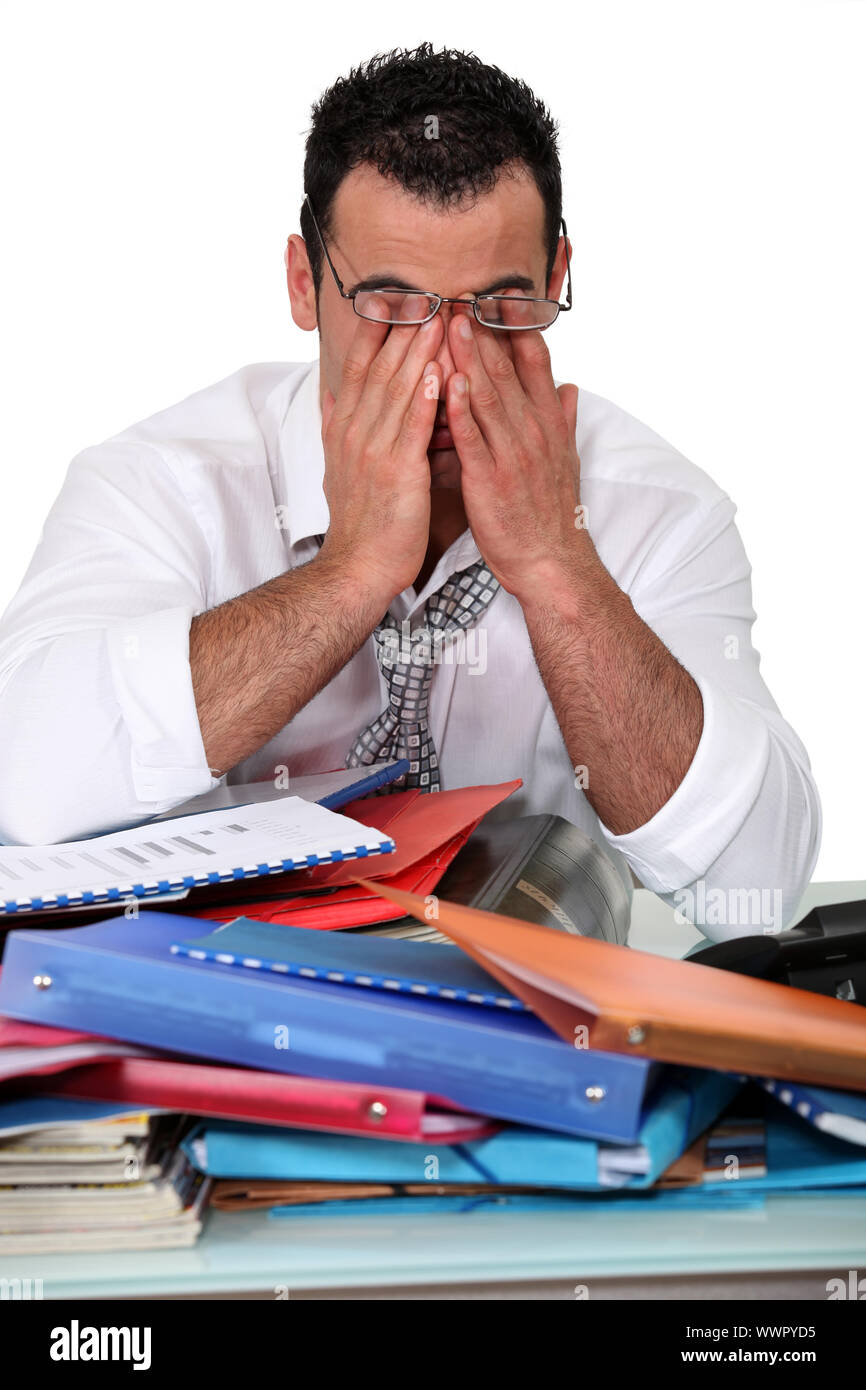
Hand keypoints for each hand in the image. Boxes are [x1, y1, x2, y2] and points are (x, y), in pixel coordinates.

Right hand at [317, 306, 443, 603]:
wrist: (357, 569)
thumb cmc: (360, 523)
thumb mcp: (337, 468)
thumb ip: (334, 429)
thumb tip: (328, 398)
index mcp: (344, 430)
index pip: (358, 367)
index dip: (374, 331)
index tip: (388, 297)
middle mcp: (355, 434)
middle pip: (378, 369)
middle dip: (401, 329)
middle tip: (423, 291)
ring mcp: (374, 451)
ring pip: (397, 391)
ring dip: (417, 352)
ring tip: (436, 317)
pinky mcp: (397, 472)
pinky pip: (412, 428)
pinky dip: (424, 398)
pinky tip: (437, 371)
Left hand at [445, 308, 589, 603]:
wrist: (551, 562)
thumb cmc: (550, 512)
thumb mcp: (565, 460)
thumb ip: (564, 420)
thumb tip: (571, 388)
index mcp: (549, 422)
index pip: (535, 361)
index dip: (516, 325)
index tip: (498, 295)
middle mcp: (534, 431)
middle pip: (508, 369)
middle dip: (485, 330)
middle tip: (463, 293)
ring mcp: (513, 453)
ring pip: (489, 395)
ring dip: (469, 357)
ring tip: (451, 322)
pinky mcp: (490, 478)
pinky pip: (474, 437)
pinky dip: (461, 409)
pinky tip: (448, 382)